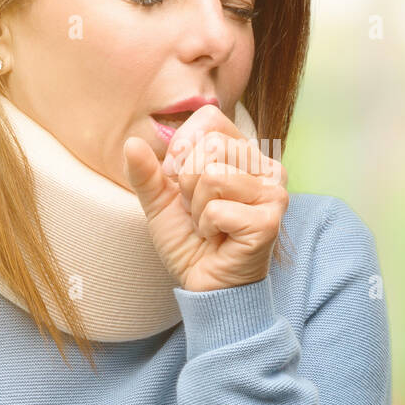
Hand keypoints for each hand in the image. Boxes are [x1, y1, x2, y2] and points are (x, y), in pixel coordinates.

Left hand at [123, 104, 288, 291]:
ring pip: (213, 175)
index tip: (183, 183)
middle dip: (188, 183)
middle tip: (199, 210)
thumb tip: (131, 143)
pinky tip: (219, 238)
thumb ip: (146, 172)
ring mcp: (273, 192)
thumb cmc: (191, 242)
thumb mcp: (160, 201)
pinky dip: (208, 227)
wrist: (206, 285)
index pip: (209, 119)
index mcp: (243, 152)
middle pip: (210, 145)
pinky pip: (218, 208)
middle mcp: (266, 167)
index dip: (183, 149)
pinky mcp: (269, 220)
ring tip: (209, 225)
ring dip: (198, 209)